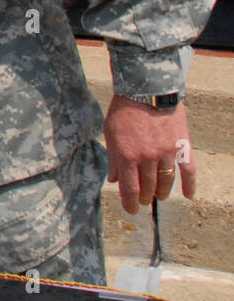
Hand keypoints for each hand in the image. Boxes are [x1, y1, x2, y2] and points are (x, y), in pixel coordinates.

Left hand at [104, 96, 195, 213]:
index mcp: (126, 155)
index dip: (129, 203)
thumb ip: (113, 159)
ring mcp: (166, 153)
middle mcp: (147, 157)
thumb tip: (114, 181)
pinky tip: (188, 196)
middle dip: (144, 198)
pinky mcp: (181, 146)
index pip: (129, 189)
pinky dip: (189, 185)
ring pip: (166, 182)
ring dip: (161, 193)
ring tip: (158, 196)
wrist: (147, 90)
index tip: (130, 210)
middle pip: (147, 187)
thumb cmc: (124, 111)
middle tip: (143, 201)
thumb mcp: (110, 134)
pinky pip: (188, 170)